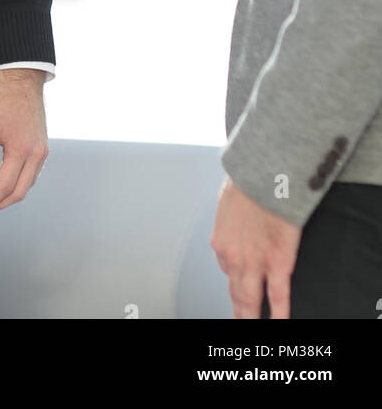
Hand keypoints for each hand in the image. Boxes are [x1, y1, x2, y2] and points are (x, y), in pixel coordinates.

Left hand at [0, 69, 49, 215]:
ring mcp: (42, 150)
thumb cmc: (1, 95)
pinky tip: (3, 184)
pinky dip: (18, 184)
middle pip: (19, 192)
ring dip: (8, 196)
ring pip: (27, 185)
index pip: (4, 187)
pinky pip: (32, 174)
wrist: (21, 77)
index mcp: (20, 148)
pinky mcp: (43, 147)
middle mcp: (36, 153)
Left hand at [211, 176, 301, 318]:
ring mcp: (255, 263)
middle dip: (240, 312)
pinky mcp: (277, 262)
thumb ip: (230, 221)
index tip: (241, 296)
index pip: (227, 273)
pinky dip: (279, 314)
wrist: (263, 172)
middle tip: (242, 323)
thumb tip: (236, 224)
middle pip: (236, 294)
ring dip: (252, 318)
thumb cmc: (248, 181)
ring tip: (255, 329)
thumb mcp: (229, 202)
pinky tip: (280, 323)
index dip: (236, 285)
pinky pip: (278, 297)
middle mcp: (232, 258)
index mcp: (221, 243)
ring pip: (251, 300)